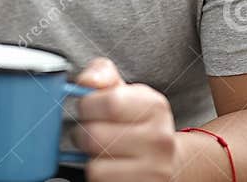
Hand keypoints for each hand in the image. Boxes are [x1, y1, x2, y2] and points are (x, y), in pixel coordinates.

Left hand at [72, 57, 178, 180]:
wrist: (164, 159)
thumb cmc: (135, 121)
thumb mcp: (123, 90)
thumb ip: (101, 74)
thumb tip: (87, 81)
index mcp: (155, 106)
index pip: (109, 102)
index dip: (87, 105)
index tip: (88, 108)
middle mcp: (160, 139)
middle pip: (94, 136)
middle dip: (82, 133)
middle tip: (92, 132)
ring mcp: (154, 171)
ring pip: (94, 166)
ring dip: (89, 158)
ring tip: (101, 150)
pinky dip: (97, 176)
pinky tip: (109, 166)